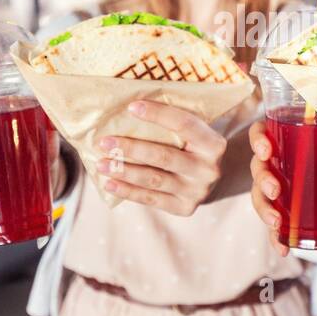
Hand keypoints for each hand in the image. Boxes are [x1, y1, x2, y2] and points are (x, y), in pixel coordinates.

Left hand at [95, 99, 225, 216]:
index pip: (184, 124)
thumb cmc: (195, 146)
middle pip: (164, 156)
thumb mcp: (195, 132)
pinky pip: (151, 199)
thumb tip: (131, 107)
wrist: (215, 179)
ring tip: (101, 164)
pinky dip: (128, 191)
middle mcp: (208, 169)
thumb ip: (173, 122)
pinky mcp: (184, 208)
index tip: (131, 107)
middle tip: (105, 142)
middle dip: (131, 148)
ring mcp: (197, 191)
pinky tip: (109, 184)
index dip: (158, 114)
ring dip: (124, 171)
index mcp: (214, 144)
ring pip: (154, 179)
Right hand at [247, 120, 287, 256]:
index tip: (266, 150)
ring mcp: (273, 186)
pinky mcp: (280, 209)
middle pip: (258, 168)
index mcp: (282, 140)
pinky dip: (276, 237)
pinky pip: (273, 223)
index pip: (260, 132)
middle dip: (263, 180)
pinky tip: (284, 249)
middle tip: (275, 190)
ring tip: (277, 223)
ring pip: (259, 196)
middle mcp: (272, 162)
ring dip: (265, 209)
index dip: (259, 139)